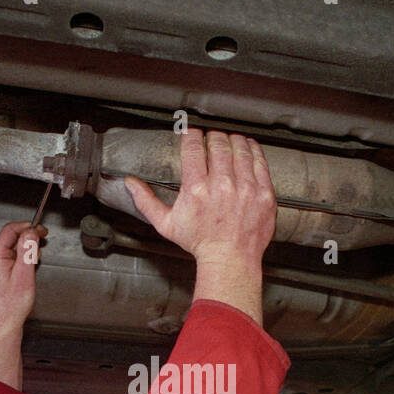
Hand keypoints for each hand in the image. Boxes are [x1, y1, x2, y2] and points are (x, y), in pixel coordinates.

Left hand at [0, 221, 45, 331]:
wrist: (5, 322)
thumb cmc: (12, 304)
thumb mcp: (24, 273)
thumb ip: (27, 250)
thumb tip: (31, 233)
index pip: (10, 230)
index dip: (27, 227)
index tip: (40, 229)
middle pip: (11, 237)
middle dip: (28, 237)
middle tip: (42, 238)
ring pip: (13, 247)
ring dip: (27, 248)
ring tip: (36, 258)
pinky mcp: (0, 273)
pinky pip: (12, 258)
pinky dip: (23, 258)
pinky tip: (30, 267)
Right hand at [124, 130, 275, 270]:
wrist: (230, 260)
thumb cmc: (200, 243)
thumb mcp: (166, 224)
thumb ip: (146, 201)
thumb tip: (129, 183)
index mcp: (196, 189)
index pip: (193, 147)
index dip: (191, 135)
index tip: (192, 133)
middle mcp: (222, 186)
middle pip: (218, 143)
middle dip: (212, 136)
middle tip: (210, 138)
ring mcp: (246, 189)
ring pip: (239, 148)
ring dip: (232, 139)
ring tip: (228, 140)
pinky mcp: (264, 194)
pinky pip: (260, 161)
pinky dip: (253, 150)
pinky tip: (247, 148)